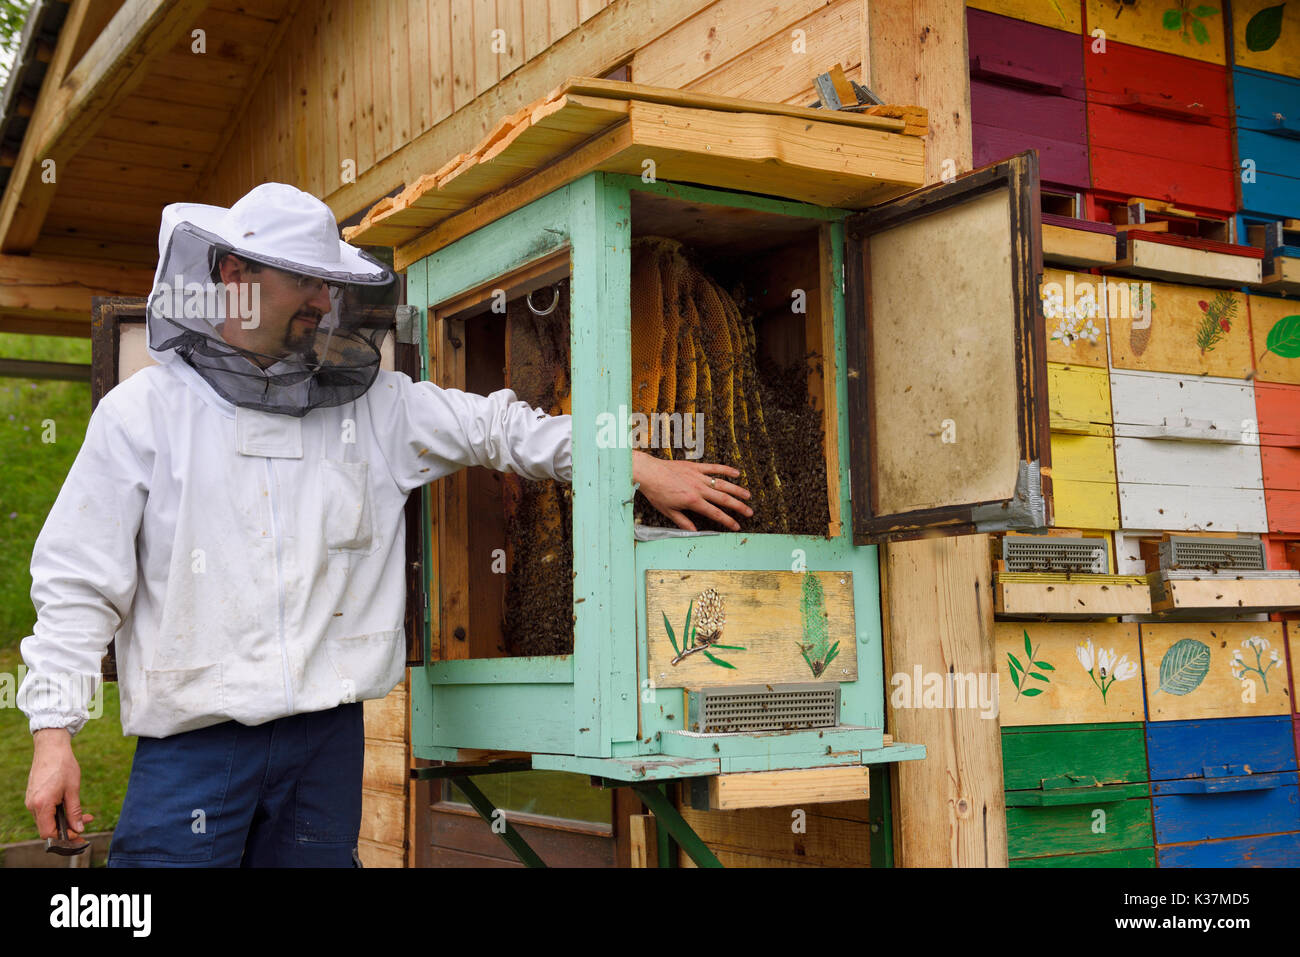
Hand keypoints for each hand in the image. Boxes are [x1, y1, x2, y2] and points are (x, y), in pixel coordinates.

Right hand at [27, 728, 93, 838]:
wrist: (51, 747)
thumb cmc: (63, 765)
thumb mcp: (73, 789)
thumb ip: (75, 811)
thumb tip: (79, 828)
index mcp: (41, 804)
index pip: (48, 833)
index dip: (64, 836)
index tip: (79, 833)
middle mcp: (32, 805)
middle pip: (47, 828)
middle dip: (67, 828)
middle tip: (86, 821)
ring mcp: (30, 801)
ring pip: (46, 820)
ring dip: (64, 820)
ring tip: (83, 814)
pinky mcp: (32, 796)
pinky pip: (44, 811)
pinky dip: (57, 812)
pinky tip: (70, 806)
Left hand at [632, 450, 752, 531]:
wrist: (648, 472)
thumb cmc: (656, 492)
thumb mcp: (668, 511)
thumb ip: (683, 521)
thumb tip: (694, 531)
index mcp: (693, 501)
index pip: (715, 513)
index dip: (728, 521)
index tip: (737, 526)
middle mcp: (699, 489)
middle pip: (724, 499)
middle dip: (738, 507)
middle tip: (749, 512)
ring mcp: (698, 476)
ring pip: (722, 483)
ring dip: (737, 490)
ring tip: (748, 496)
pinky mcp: (695, 467)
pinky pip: (714, 468)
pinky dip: (726, 470)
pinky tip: (736, 473)